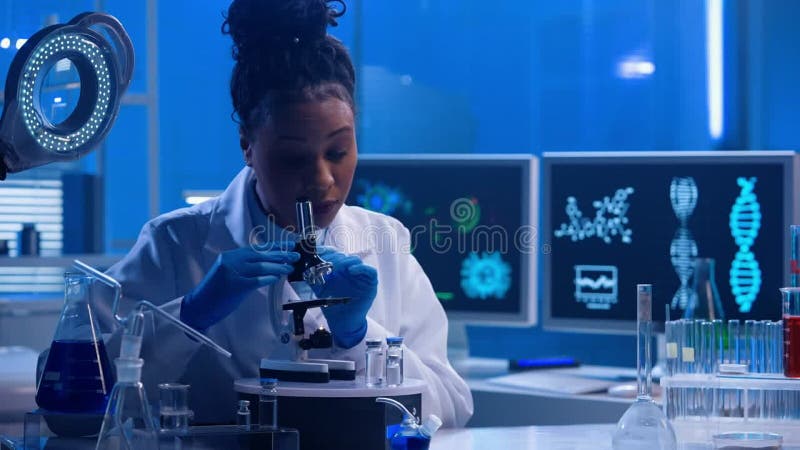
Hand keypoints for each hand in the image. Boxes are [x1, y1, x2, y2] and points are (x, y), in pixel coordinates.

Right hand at [181, 244, 298, 330]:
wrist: (199, 307)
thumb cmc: (216, 293)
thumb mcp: (230, 274)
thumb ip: (246, 267)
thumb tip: (271, 264)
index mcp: (230, 256)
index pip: (257, 249)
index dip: (275, 247)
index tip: (289, 245)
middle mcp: (231, 261)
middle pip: (261, 255)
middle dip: (281, 255)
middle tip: (295, 255)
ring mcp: (232, 272)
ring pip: (261, 266)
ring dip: (278, 267)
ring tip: (290, 267)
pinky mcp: (234, 286)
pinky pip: (255, 280)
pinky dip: (268, 278)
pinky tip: (277, 278)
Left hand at [312, 246, 377, 347]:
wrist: (342, 321)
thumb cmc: (333, 306)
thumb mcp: (320, 288)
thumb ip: (314, 277)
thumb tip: (306, 265)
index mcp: (339, 270)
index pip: (335, 254)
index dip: (328, 251)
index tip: (318, 252)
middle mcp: (350, 271)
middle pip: (345, 256)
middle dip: (334, 258)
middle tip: (326, 262)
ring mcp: (361, 276)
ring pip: (356, 260)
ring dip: (345, 261)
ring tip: (336, 267)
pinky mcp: (371, 283)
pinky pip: (370, 271)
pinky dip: (361, 268)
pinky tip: (351, 270)